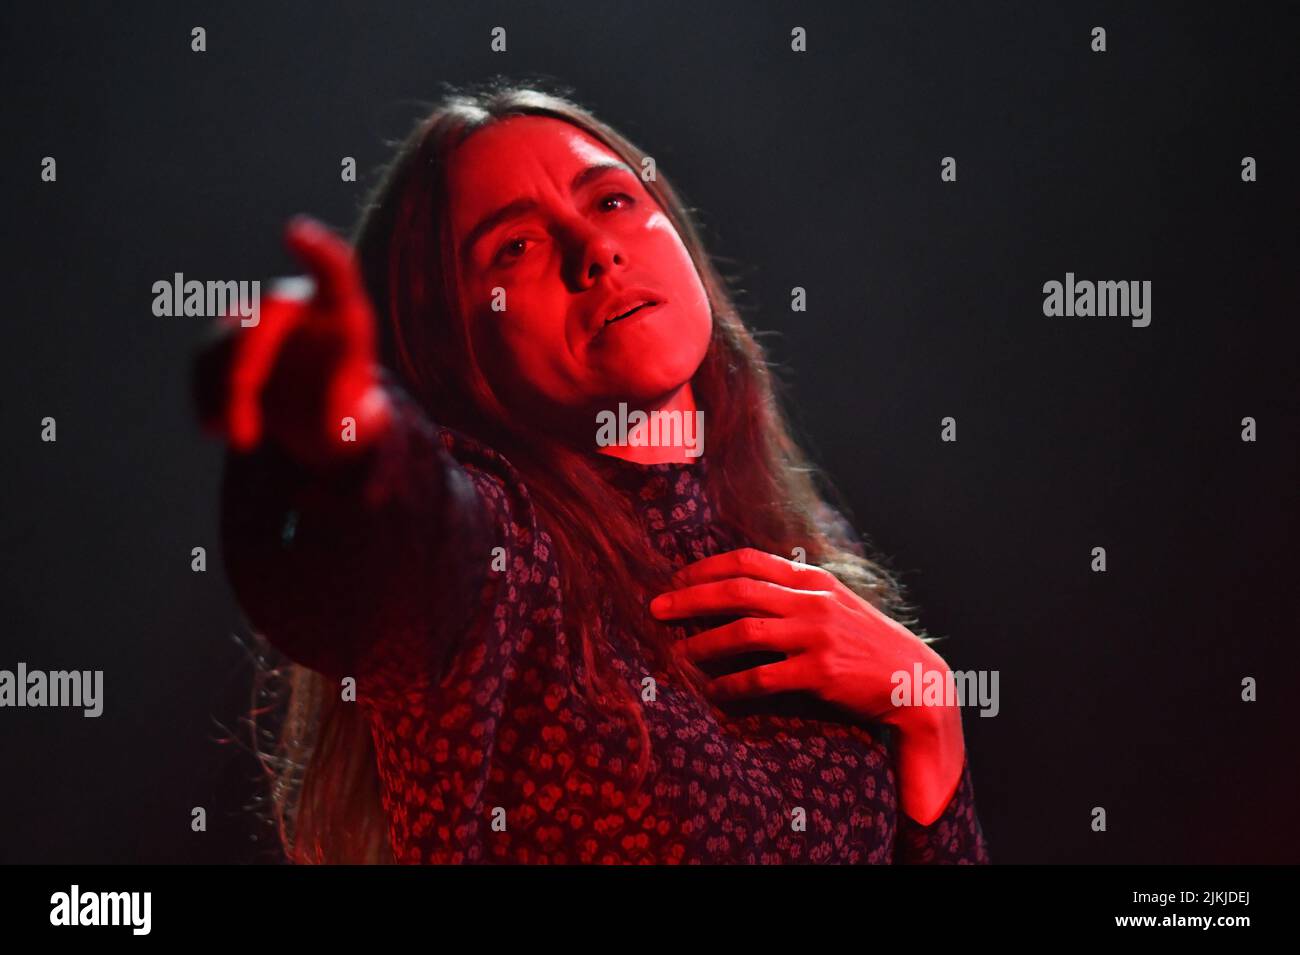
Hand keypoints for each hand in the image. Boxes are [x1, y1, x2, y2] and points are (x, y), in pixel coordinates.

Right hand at [193, 215, 389, 468]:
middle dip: (244, 378)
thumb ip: (350, 414)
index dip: (317, 252)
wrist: (319, 418)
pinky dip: (207, 396)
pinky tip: (216, 429)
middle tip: (246, 436)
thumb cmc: (349, 410)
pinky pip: (205, 363)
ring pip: (225, 344)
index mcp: (341, 313)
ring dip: (224, 396)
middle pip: (261, 321)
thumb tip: (329, 419)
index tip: (294, 233)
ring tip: (243, 441)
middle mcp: (296, 304)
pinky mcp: (227, 340)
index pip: (335, 272)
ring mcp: (257, 318)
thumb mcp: (363, 420)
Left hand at [650, 546, 966, 823]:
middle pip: (737, 591)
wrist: (915, 681)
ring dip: (703, 643)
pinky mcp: (819, 673)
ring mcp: (816, 636)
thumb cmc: (869, 644)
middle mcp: (812, 602)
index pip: (749, 561)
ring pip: (743, 632)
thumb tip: (747, 587)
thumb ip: (797, 593)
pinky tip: (714, 691)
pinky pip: (761, 677)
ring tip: (678, 653)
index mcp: (813, 580)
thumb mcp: (836, 604)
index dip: (707, 568)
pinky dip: (731, 685)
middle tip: (657, 609)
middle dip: (690, 599)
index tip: (677, 578)